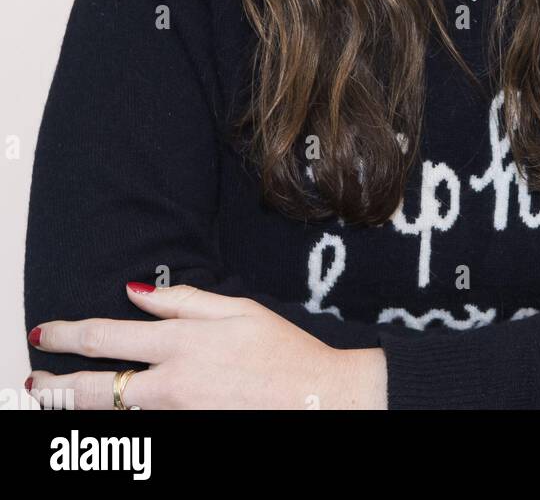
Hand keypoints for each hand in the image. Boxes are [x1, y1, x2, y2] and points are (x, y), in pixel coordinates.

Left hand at [25, 283, 387, 409]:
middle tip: (34, 382)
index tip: (46, 334)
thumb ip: (184, 300)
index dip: (68, 335)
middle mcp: (171, 384)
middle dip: (55, 385)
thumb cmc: (283, 352)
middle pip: (93, 389)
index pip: (107, 337)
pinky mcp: (187, 436)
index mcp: (183, 343)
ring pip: (110, 418)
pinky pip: (141, 433)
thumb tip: (137, 291)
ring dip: (76, 410)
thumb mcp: (238, 308)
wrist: (316, 402)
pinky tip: (104, 421)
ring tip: (54, 402)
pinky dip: (119, 426)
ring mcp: (176, 417)